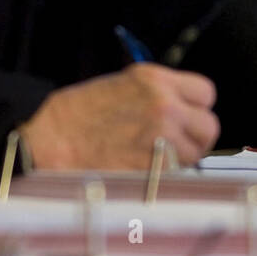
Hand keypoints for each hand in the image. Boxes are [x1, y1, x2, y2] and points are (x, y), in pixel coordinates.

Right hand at [19, 64, 219, 168]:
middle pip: (209, 126)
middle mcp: (163, 105)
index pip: (206, 93)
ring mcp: (160, 137)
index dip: (197, 107)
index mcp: (154, 80)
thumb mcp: (120, 85)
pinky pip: (176, 173)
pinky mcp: (152, 166)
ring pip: (195, 153)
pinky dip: (164, 174)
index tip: (187, 116)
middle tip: (178, 142)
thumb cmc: (75, 115)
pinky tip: (142, 168)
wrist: (47, 142)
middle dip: (196, 136)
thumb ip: (156, 93)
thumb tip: (181, 107)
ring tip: (153, 156)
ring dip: (181, 158)